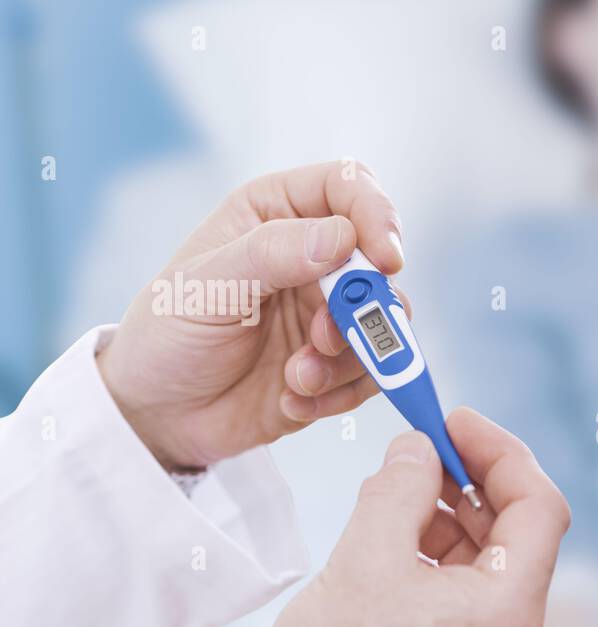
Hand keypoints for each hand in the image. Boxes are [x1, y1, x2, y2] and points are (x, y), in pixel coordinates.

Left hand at [96, 161, 409, 470]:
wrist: (159, 416)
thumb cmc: (167, 336)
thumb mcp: (206, 287)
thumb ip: (271, 254)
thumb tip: (342, 238)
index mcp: (275, 215)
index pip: (349, 189)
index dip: (377, 216)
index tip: (386, 262)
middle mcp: (312, 259)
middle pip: (378, 266)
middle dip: (363, 309)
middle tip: (324, 339)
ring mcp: (328, 313)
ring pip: (384, 324)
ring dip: (347, 359)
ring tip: (296, 377)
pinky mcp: (337, 364)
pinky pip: (372, 375)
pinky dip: (340, 394)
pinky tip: (292, 400)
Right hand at [253, 409, 570, 626]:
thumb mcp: (365, 555)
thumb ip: (401, 485)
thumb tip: (420, 447)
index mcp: (512, 615)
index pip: (540, 507)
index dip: (501, 453)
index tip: (455, 422)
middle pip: (519, 539)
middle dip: (471, 487)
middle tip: (421, 451)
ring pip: (494, 570)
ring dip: (453, 524)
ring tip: (395, 497)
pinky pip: (475, 604)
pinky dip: (445, 566)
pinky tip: (398, 544)